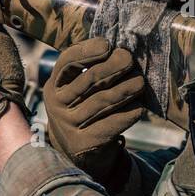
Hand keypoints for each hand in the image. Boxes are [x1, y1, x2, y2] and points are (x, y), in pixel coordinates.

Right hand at [45, 37, 144, 180]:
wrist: (76, 151)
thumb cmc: (82, 107)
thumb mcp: (75, 88)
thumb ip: (90, 68)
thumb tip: (120, 48)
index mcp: (54, 86)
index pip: (67, 63)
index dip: (87, 51)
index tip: (107, 44)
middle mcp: (57, 105)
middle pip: (88, 80)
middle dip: (112, 67)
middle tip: (130, 60)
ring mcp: (69, 125)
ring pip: (102, 101)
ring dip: (125, 89)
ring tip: (140, 82)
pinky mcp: (84, 143)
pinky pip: (111, 124)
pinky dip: (128, 113)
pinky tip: (139, 107)